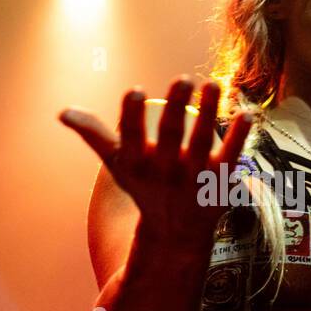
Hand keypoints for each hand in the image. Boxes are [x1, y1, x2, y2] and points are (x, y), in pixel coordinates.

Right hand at [58, 79, 253, 248]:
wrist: (175, 233)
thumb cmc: (145, 187)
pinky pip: (231, 156)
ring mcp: (193, 179)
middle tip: (183, 78)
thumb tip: (63, 112)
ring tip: (212, 84)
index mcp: (137, 166)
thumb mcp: (118, 165)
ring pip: (202, 142)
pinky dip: (239, 137)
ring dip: (209, 113)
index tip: (134, 90)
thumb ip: (94, 135)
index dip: (131, 115)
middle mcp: (164, 174)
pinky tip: (247, 113)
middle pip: (170, 137)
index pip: (131, 137)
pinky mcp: (219, 184)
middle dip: (175, 107)